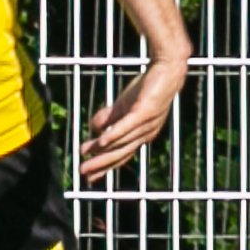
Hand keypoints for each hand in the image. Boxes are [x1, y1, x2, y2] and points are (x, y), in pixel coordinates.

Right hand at [78, 58, 187, 176]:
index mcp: (141, 136)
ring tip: (83, 154)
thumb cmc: (147, 89)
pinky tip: (100, 141)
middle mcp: (145, 134)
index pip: (121, 156)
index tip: (90, 178)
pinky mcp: (145, 111)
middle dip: (100, 164)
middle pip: (119, 153)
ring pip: (120, 141)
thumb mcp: (123, 106)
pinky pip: (127, 126)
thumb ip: (109, 118)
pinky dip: (113, 135)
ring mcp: (146, 124)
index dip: (105, 167)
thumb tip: (93, 128)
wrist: (166, 70)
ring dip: (100, 150)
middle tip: (82, 172)